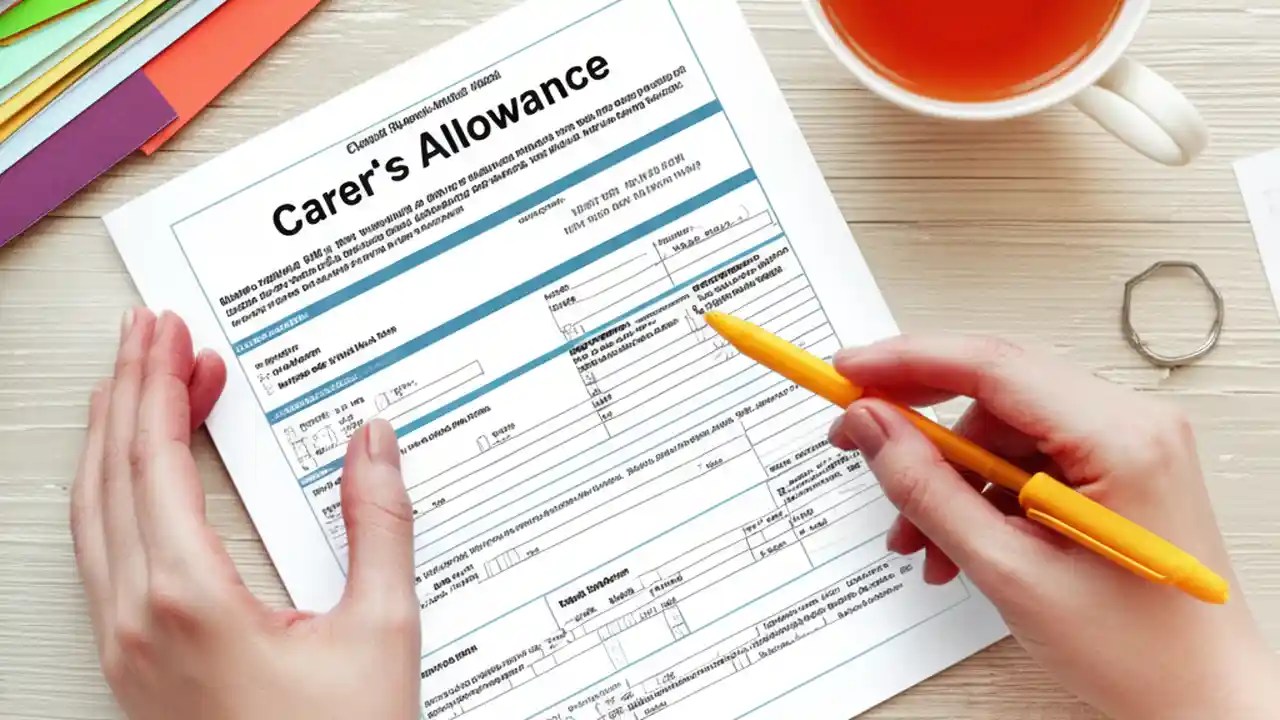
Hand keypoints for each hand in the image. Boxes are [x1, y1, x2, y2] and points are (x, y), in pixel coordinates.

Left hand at [70, 309, 420, 719]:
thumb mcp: (380, 632)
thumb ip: (379, 526)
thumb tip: (374, 446)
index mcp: (188, 601)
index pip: (153, 461)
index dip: (158, 386)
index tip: (169, 336)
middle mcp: (136, 619)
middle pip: (109, 474)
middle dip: (130, 391)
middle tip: (154, 335)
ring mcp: (123, 645)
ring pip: (93, 512)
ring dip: (117, 438)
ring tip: (146, 385)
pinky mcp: (131, 663)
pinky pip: (101, 551)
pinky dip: (118, 491)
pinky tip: (141, 475)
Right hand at [828, 335, 1279, 719]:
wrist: (1204, 702)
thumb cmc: (1142, 654)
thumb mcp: (1011, 572)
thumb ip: (931, 491)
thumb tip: (873, 428)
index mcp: (1121, 439)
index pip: (992, 364)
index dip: (906, 362)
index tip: (846, 372)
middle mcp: (1134, 423)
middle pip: (996, 386)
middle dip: (920, 421)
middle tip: (858, 438)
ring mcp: (1130, 443)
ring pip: (1003, 426)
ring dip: (949, 473)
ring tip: (918, 536)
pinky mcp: (1119, 467)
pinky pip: (1027, 454)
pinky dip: (982, 490)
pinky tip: (959, 538)